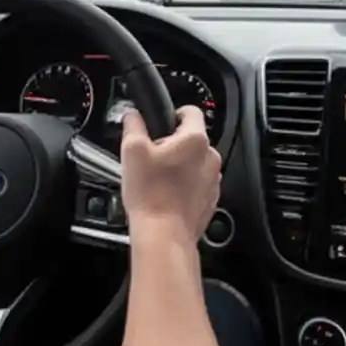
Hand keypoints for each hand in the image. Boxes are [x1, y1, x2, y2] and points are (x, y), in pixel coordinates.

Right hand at [120, 105, 221, 243]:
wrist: (164, 234)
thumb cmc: (150, 195)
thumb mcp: (132, 151)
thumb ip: (133, 125)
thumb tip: (133, 115)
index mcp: (195, 139)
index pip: (191, 111)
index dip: (174, 113)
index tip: (163, 123)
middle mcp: (210, 157)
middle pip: (192, 139)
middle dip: (173, 144)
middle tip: (152, 157)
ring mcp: (213, 179)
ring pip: (196, 162)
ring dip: (180, 165)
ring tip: (158, 179)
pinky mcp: (211, 198)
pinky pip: (199, 183)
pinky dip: (186, 185)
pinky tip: (167, 194)